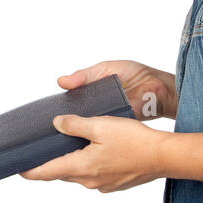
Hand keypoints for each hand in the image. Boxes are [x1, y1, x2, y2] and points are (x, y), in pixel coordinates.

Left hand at [19, 113, 166, 192]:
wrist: (164, 157)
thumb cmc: (135, 141)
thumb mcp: (100, 125)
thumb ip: (74, 125)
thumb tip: (56, 124)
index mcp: (81, 167)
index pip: (47, 172)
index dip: (30, 170)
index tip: (17, 169)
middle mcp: (89, 180)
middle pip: (61, 172)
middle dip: (51, 163)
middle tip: (41, 151)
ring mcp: (102, 184)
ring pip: (79, 173)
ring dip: (71, 162)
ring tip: (69, 146)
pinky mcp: (114, 183)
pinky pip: (94, 174)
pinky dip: (89, 164)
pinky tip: (96, 150)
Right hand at [57, 60, 176, 120]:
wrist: (157, 86)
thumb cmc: (135, 74)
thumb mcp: (105, 69)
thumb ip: (84, 75)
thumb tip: (60, 82)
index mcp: (92, 92)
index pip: (71, 101)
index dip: (60, 106)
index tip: (46, 111)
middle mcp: (97, 107)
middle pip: (76, 116)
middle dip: (66, 119)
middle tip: (50, 124)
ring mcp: (106, 118)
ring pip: (87, 125)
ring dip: (79, 127)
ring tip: (63, 131)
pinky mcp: (115, 126)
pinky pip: (102, 131)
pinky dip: (94, 132)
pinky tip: (84, 134)